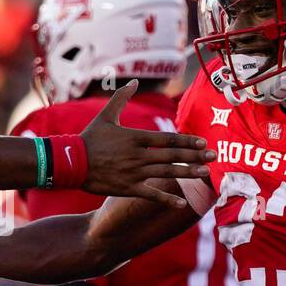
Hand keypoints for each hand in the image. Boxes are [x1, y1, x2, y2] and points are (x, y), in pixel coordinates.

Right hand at [79, 79, 214, 207]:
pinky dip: (167, 199)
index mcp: (136, 137)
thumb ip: (122, 98)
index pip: (167, 138)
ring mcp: (134, 173)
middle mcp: (138, 155)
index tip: (203, 142)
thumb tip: (136, 82)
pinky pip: (151, 194)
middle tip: (213, 156)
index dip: (186, 140)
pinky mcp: (127, 188)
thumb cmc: (89, 138)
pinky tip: (182, 203)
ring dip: (187, 173)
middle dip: (194, 156)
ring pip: (166, 173)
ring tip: (205, 173)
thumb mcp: (105, 115)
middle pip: (172, 155)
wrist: (71, 162)